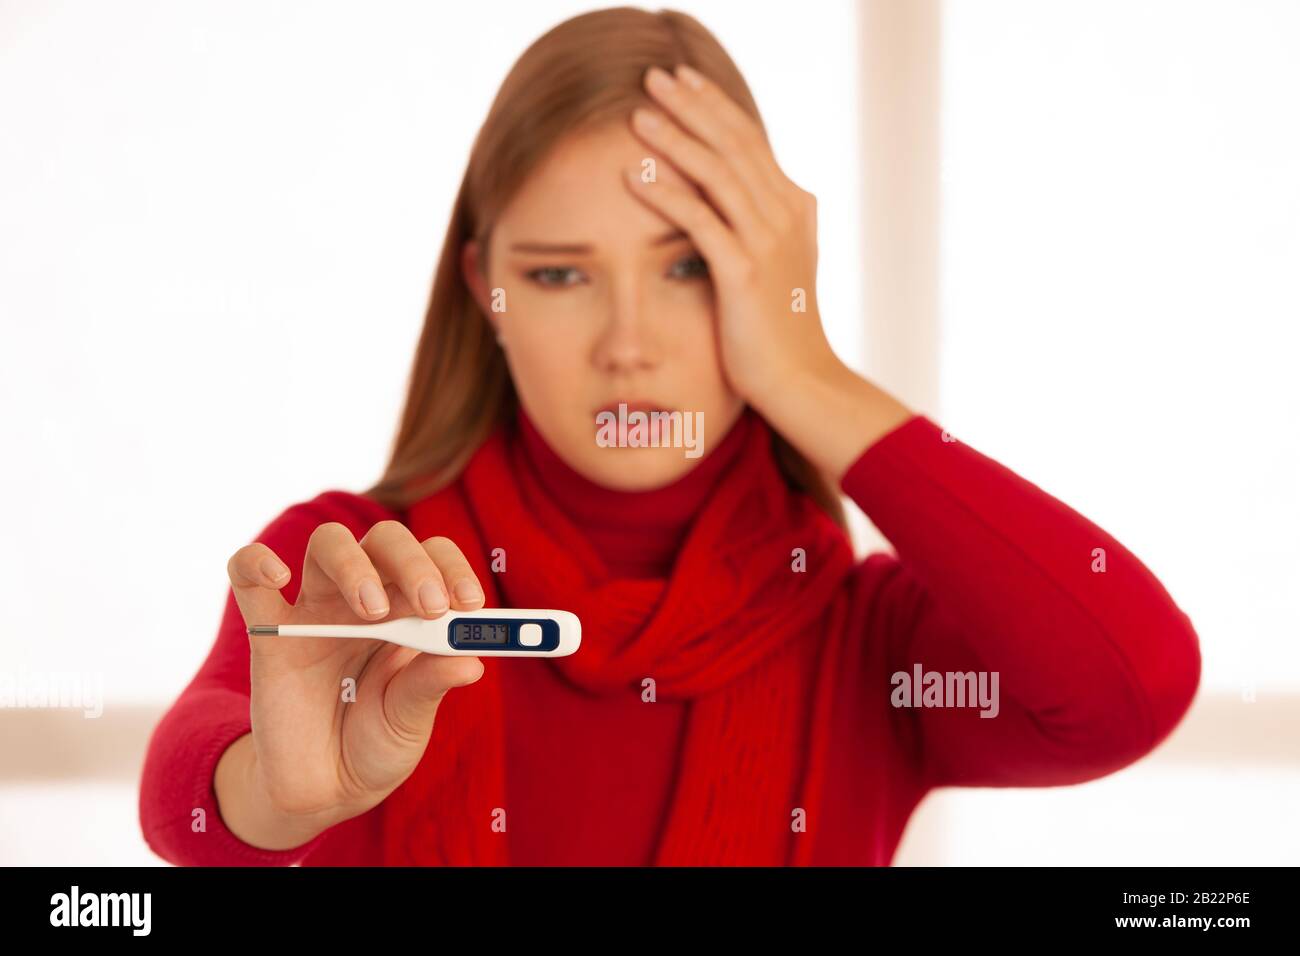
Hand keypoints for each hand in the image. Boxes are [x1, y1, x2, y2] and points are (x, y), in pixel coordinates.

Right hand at [224, 521, 485, 833]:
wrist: (324, 788)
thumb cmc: (377, 742)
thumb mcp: (410, 719)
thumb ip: (430, 684)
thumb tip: (472, 661)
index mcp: (410, 611)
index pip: (434, 559)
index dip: (454, 569)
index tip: (470, 604)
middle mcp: (365, 598)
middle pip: (386, 541)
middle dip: (413, 565)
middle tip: (431, 608)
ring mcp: (315, 610)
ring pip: (329, 544)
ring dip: (354, 564)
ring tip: (371, 612)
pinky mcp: (268, 634)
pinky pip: (248, 579)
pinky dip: (256, 563)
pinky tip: (278, 576)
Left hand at [623, 63, 838, 408]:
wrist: (802, 380)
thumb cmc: (779, 329)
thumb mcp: (780, 265)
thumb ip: (761, 226)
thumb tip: (734, 198)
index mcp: (794, 208)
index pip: (749, 140)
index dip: (715, 105)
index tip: (683, 80)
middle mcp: (786, 215)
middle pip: (734, 143)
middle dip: (693, 105)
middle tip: (654, 76)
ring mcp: (768, 243)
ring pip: (718, 173)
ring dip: (676, 138)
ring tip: (639, 113)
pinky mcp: (745, 274)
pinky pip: (701, 222)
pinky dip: (667, 194)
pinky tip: (635, 176)